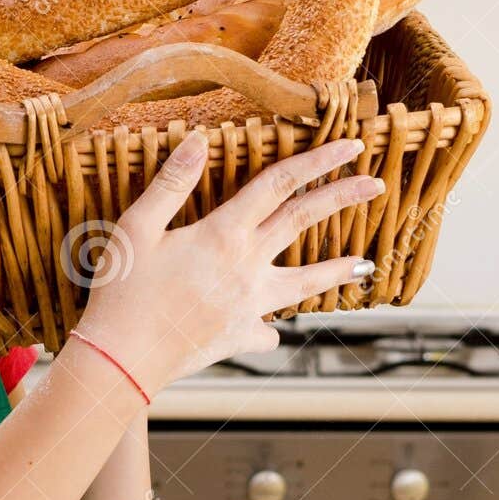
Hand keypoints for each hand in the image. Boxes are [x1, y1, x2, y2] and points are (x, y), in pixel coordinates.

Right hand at [73, 129, 384, 396]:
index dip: (318, 160)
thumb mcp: (137, 227)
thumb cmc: (123, 291)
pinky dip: (269, 328)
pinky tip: (271, 330)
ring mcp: (249, 305)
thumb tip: (198, 141)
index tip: (351, 145)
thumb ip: (171, 183)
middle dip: (342, 198)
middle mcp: (246, 266)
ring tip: (363, 265)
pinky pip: (266, 331)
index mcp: (223, 233)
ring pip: (305, 283)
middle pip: (303, 222)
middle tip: (376, 185)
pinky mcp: (239, 336)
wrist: (122, 358)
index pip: (280, 184)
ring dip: (336, 271)